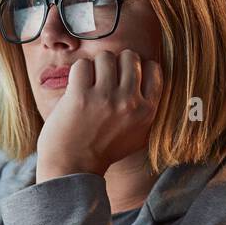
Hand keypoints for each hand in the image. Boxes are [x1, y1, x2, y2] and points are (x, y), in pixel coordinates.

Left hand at [36, 49, 162, 182]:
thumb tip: (152, 79)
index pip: (153, 68)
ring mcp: (105, 98)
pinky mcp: (80, 96)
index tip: (123, 78)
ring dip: (95, 67)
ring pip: (105, 56)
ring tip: (89, 84)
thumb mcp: (138, 135)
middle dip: (115, 64)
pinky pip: (82, 65)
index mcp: (147, 111)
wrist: (73, 168)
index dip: (137, 67)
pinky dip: (78, 73)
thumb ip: (148, 109)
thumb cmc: (103, 151)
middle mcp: (129, 102)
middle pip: (129, 56)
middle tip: (104, 80)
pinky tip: (76, 87)